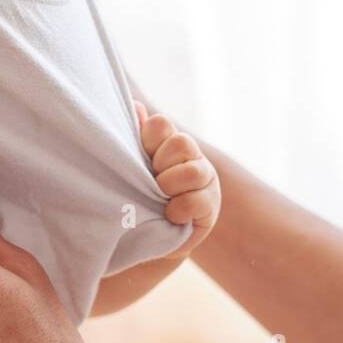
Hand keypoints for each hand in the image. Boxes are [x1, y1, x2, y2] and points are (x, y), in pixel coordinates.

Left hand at [134, 101, 220, 258]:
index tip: (140, 157)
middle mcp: (190, 156)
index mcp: (168, 142)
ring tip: (160, 197)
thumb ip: (133, 135)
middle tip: (152, 180)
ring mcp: (204, 179)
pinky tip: (170, 215)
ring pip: (194, 171)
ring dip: (170, 185)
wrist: (147, 235)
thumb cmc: (137, 195)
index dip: (147, 140)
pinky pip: (196, 201)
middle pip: (181, 143)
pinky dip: (179, 209)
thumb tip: (135, 107)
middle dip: (161, 164)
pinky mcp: (210, 206)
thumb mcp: (132, 164)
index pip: (161, 124)